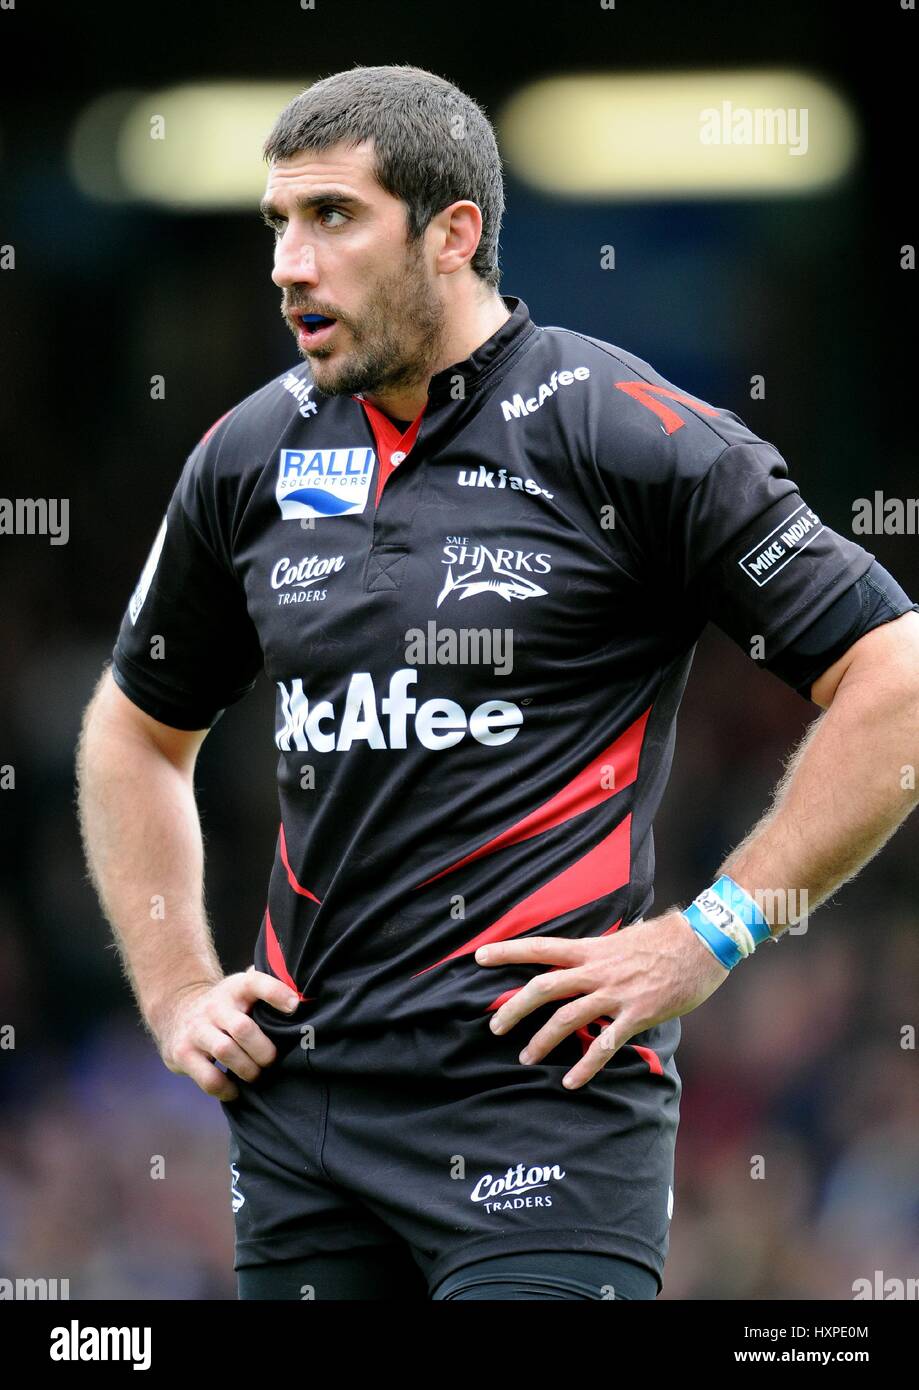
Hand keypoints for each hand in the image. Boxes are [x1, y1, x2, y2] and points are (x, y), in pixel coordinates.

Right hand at [149, 966, 300, 1100]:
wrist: (176, 1011)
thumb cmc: (226, 1006)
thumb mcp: (242, 989)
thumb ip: (269, 986)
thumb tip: (305, 994)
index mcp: (235, 988)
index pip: (255, 982)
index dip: (276, 993)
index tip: (295, 1007)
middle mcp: (214, 1006)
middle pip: (242, 1028)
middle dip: (263, 1050)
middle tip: (271, 1061)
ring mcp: (196, 1030)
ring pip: (225, 1051)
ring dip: (247, 1069)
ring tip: (255, 1075)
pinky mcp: (182, 1053)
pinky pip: (208, 1077)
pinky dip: (226, 1089)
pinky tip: (235, 1091)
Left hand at [475, 910, 729, 1089]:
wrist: (705, 941)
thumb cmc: (669, 937)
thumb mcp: (628, 936)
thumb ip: (605, 948)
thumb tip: (596, 949)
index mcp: (592, 949)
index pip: (541, 947)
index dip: (508, 951)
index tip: (478, 955)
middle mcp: (597, 970)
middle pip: (543, 987)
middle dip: (514, 1008)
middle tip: (494, 1026)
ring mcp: (615, 993)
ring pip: (567, 1017)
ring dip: (542, 1040)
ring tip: (525, 1058)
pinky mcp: (636, 1014)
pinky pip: (605, 1044)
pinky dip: (586, 1065)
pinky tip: (571, 1081)